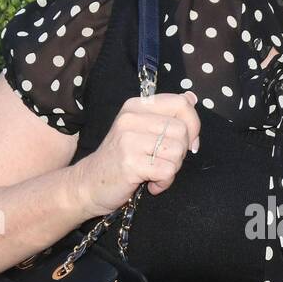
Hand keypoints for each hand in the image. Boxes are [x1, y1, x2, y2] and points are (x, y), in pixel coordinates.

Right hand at [75, 91, 200, 216]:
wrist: (89, 184)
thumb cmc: (120, 159)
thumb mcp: (141, 130)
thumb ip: (166, 114)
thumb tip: (192, 97)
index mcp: (136, 106)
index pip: (181, 104)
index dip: (193, 126)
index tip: (187, 143)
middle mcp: (131, 118)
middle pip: (183, 130)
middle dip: (181, 152)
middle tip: (162, 162)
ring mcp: (129, 140)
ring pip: (178, 151)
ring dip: (172, 169)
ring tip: (154, 173)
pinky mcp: (130, 162)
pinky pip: (168, 171)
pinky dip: (164, 182)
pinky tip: (151, 183)